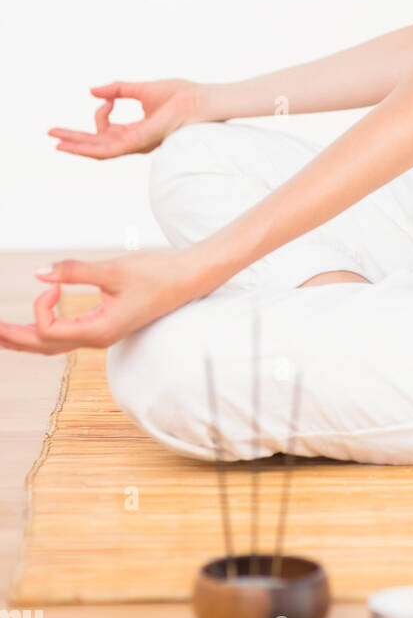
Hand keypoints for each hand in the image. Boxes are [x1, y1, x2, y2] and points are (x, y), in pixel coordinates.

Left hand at [0, 251, 197, 354]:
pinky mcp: (105, 324)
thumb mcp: (114, 270)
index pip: (50, 331)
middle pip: (43, 347)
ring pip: (53, 344)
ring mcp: (101, 334)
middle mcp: (97, 338)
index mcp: (98, 331)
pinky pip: (66, 335)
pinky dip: (44, 330)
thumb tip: (39, 273)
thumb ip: (75, 271)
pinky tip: (35, 321)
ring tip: (2, 331)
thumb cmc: (156, 274)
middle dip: (13, 338)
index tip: (52, 284)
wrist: (188, 279)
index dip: (41, 307)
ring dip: (25, 337)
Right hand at [47, 78, 205, 158]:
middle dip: (75, 140)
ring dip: (76, 145)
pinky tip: (73, 144)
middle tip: (52, 134)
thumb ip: (119, 89)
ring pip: (100, 150)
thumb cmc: (181, 95)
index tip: (105, 97)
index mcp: (137, 131)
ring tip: (56, 141)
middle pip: (98, 145)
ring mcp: (137, 143)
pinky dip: (89, 147)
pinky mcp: (139, 141)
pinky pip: (109, 149)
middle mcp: (135, 141)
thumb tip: (93, 91)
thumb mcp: (143, 89)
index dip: (100, 113)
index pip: (107, 131)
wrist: (200, 100)